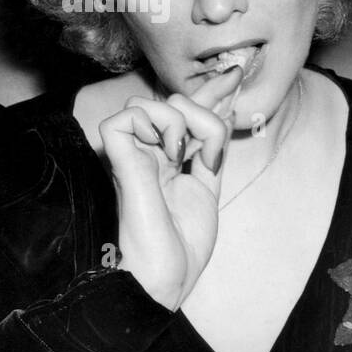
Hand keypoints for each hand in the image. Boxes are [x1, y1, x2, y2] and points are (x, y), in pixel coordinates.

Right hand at [99, 66, 243, 309]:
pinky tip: (167, 153)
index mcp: (168, 161)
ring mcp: (133, 155)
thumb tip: (219, 115)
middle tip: (211, 150)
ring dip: (181, 122)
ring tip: (185, 157)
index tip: (234, 73)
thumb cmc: (181, 246)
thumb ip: (210, 152)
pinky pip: (124, 116)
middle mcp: (148, 153)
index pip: (186, 114)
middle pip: (175, 100)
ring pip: (150, 102)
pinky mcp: (117, 160)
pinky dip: (152, 125)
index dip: (209, 91)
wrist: (165, 278)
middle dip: (207, 105)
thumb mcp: (207, 190)